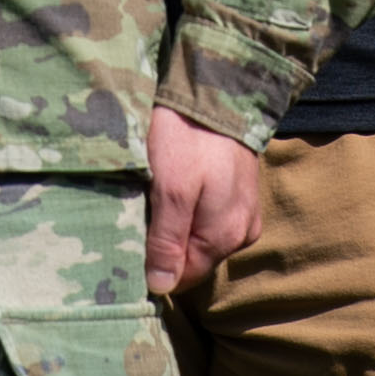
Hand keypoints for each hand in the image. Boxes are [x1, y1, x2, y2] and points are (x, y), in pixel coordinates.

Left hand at [145, 106, 262, 297]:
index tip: (131, 238)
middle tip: (141, 208)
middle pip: (190, 258)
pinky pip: (209, 218)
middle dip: (163, 242)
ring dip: (175, 224)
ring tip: (158, 193)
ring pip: (198, 238)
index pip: (181, 278)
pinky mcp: (241, 196)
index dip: (152, 264)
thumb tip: (160, 288)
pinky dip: (189, 208)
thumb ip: (166, 240)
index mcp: (224, 237)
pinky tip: (177, 185)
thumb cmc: (189, 138)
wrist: (218, 88)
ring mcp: (244, 215)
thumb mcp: (170, 188)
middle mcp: (240, 234)